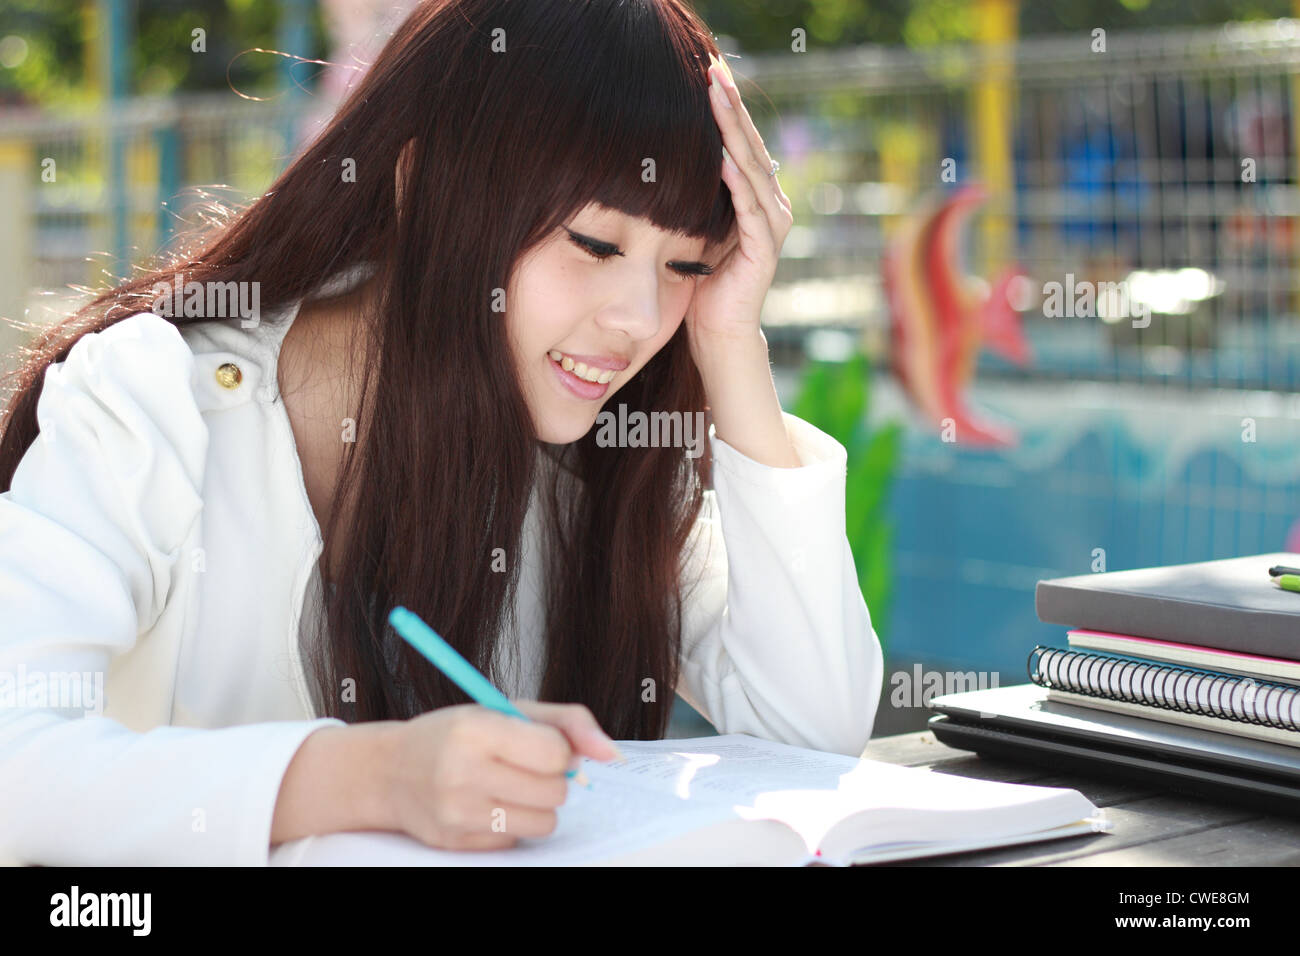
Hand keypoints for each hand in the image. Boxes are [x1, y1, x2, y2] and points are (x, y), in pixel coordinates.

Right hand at [382, 701, 620, 850]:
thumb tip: (613, 753)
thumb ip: (567, 721)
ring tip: (509, 787)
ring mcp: (457, 814)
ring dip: (537, 805)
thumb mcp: (507, 709)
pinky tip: (487, 805)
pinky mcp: (456, 844)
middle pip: (555, 792)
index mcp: (476, 729)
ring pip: (544, 822)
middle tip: (522, 766)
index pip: (555, 753)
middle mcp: (462, 773)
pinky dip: (512, 825)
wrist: (389, 771)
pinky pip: (516, 842)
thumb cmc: (457, 734)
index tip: (538, 745)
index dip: (558, 750)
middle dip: (551, 779)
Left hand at [684, 53, 794, 361]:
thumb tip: (663, 160)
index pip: (740, 140)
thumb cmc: (701, 281)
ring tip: (718, 98)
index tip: (708, 70)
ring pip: (751, 167)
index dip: (725, 107)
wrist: (717, 330)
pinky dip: (736, 181)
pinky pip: (749, 207)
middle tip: (715, 68)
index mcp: (755, 196)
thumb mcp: (694, 226)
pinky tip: (722, 156)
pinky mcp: (764, 248)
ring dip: (734, 132)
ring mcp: (771, 225)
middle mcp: (770, 204)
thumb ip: (695, 195)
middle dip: (731, 106)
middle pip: (750, 144)